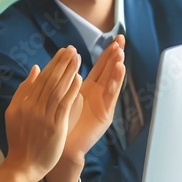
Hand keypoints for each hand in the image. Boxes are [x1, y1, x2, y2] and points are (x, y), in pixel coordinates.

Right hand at [1, 47, 82, 181]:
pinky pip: (64, 104)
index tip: (62, 52)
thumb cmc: (20, 140)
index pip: (40, 78)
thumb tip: (35, 69)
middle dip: (62, 63)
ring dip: (68, 72)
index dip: (53, 64)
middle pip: (49, 80)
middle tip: (72, 49)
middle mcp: (32, 107)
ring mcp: (44, 116)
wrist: (23, 165)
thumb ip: (24, 91)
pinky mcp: (55, 125)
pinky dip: (71, 90)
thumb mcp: (14, 113)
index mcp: (22, 103)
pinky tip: (78, 78)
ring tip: (77, 58)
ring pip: (57, 89)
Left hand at [60, 35, 125, 163]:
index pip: (100, 66)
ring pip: (112, 80)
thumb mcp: (60, 95)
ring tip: (121, 52)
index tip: (113, 37)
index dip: (106, 52)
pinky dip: (116, 81)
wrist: (62, 145)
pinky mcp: (105, 113)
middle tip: (121, 39)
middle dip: (116, 54)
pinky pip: (112, 94)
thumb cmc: (59, 121)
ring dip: (117, 65)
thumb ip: (63, 79)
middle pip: (109, 70)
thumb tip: (59, 60)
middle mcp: (98, 93)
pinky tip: (119, 69)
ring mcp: (103, 103)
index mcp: (87, 87)